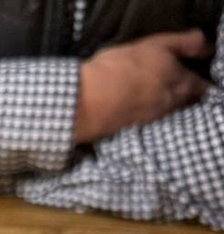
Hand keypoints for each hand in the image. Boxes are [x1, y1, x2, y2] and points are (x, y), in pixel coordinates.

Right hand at [75, 30, 209, 142]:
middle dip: (188, 96)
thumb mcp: (156, 44)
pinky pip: (154, 120)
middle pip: (187, 102)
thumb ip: (185, 44)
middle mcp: (171, 104)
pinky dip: (154, 114)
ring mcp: (153, 119)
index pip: (201, 87)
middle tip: (183, 90)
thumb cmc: (121, 68)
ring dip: (171, 106)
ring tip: (163, 97)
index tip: (197, 80)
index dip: (200, 83)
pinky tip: (145, 108)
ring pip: (171, 112)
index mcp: (180, 83)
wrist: (87, 103)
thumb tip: (206, 46)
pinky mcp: (136, 129)